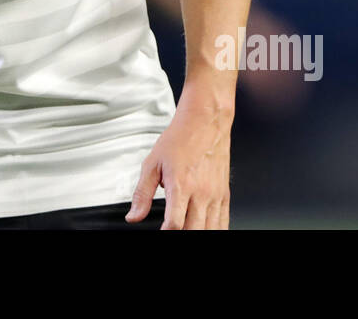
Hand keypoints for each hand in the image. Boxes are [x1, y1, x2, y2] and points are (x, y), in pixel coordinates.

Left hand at [126, 107, 230, 228]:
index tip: (160, 232)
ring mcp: (215, 195)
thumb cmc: (180, 139)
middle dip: (181, 235)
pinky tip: (206, 230)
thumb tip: (134, 216)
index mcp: (181, 185)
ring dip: (198, 234)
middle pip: (193, 230)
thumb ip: (142, 193)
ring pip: (210, 229)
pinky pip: (223, 221)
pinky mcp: (224, 194)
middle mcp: (201, 192)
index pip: (175, 223)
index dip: (166, 233)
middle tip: (172, 231)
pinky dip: (216, 230)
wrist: (205, 122)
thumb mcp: (152, 163)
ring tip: (187, 230)